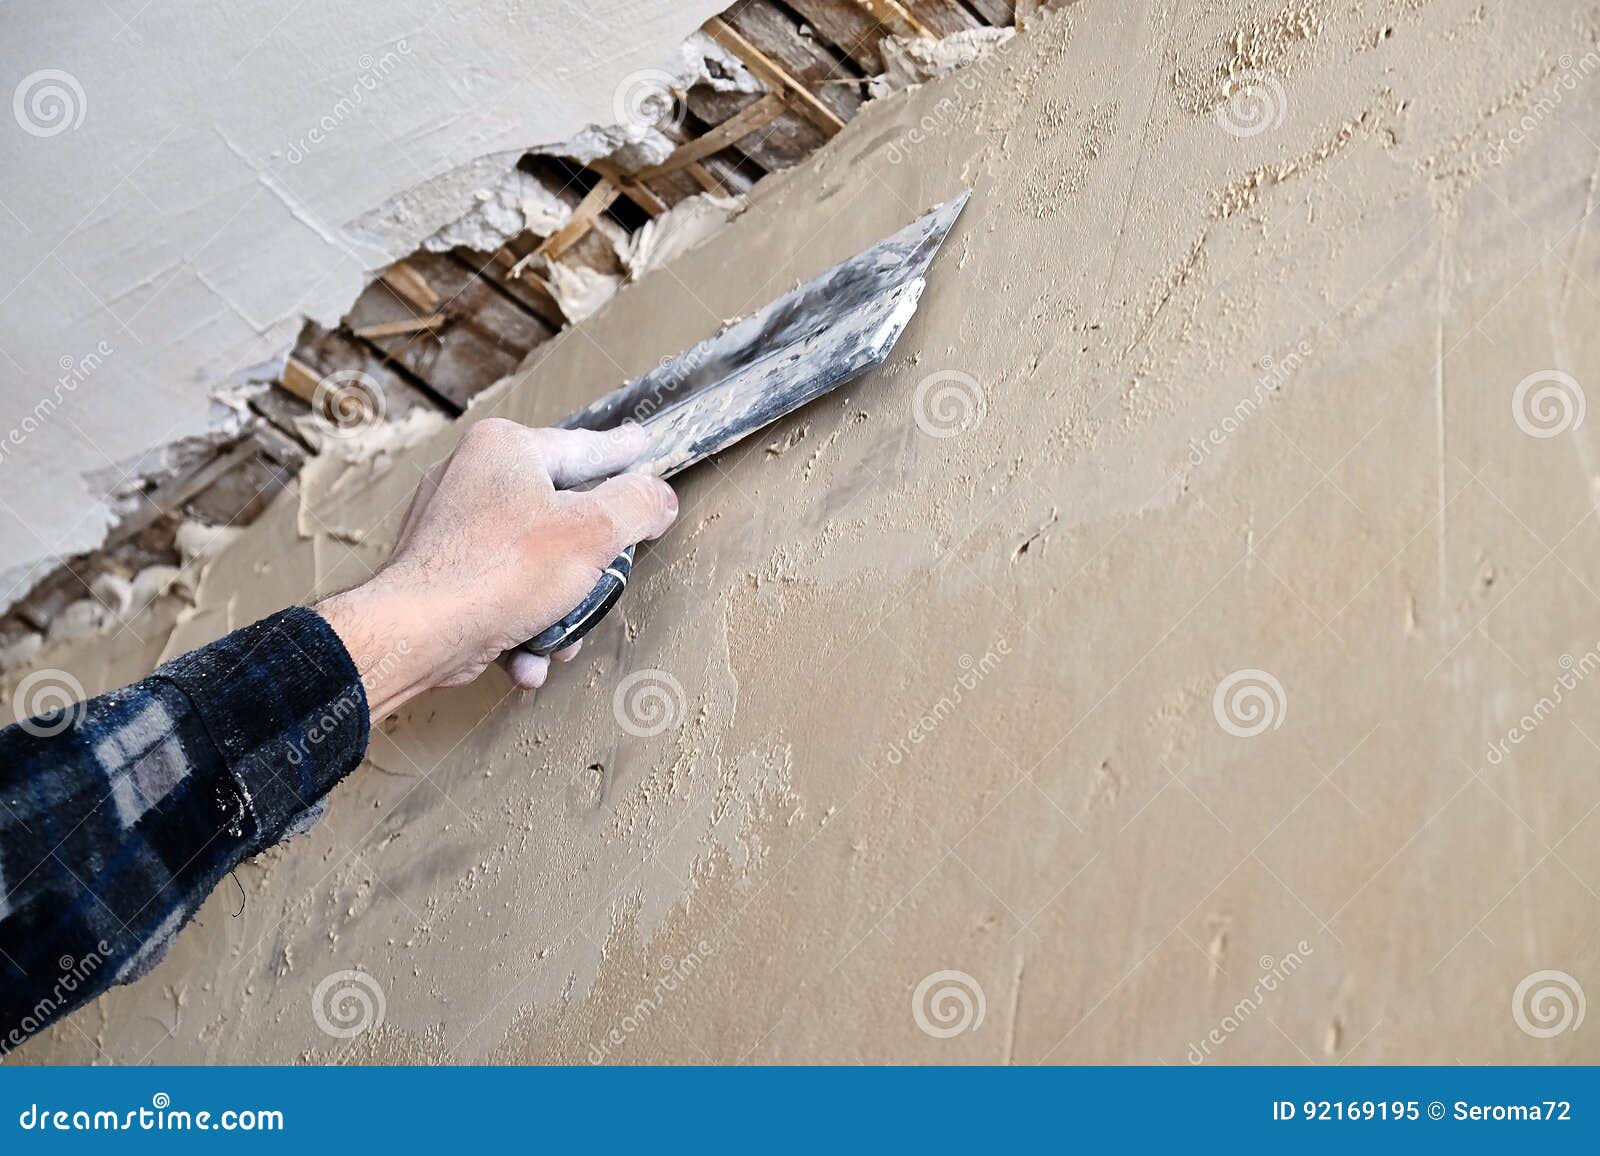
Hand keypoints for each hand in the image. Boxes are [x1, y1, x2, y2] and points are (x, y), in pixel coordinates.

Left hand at [314, 418, 676, 717]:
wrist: (415, 633)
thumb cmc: (496, 574)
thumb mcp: (593, 532)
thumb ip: (636, 506)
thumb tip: (657, 497)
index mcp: (507, 448)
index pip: (585, 447)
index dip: (624, 454)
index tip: (644, 446)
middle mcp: (473, 475)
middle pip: (563, 513)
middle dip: (585, 568)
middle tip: (600, 586)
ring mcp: (451, 523)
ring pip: (533, 560)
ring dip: (555, 608)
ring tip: (555, 636)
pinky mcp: (441, 568)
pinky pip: (501, 588)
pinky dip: (519, 623)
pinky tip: (525, 652)